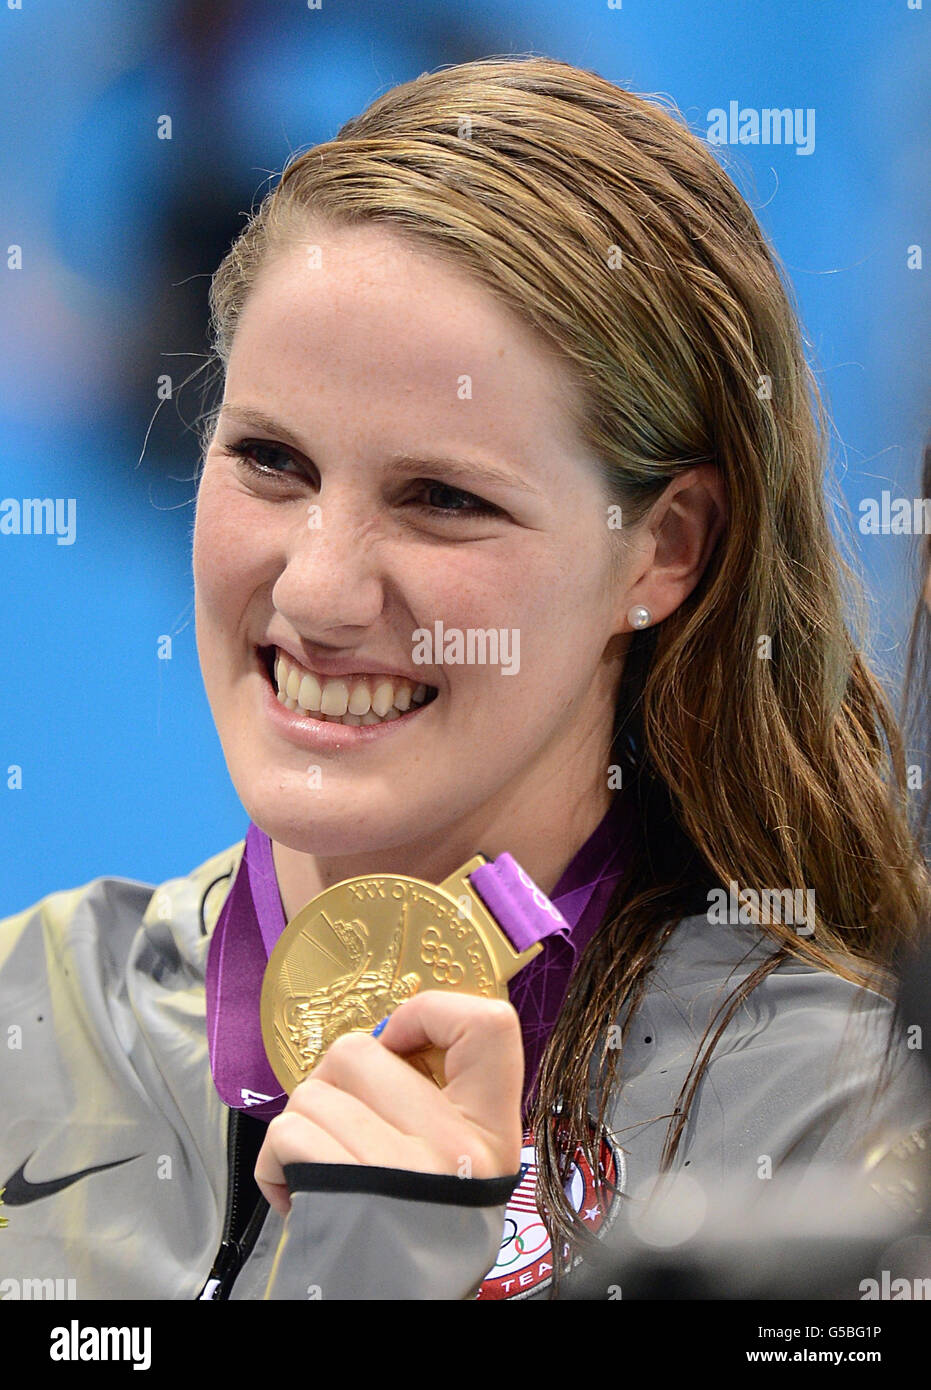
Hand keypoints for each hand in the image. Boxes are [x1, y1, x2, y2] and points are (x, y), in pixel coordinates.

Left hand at [254, 991, 523, 1216]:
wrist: (389, 1305)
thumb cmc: (415, 1230)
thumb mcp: (458, 1166)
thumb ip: (439, 1100)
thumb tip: (385, 1039)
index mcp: (491, 1131)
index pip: (489, 1024)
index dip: (429, 1012)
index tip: (401, 1042)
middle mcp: (454, 1148)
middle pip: (360, 1051)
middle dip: (333, 1084)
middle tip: (346, 1126)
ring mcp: (399, 1170)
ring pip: (313, 1091)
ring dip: (303, 1126)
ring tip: (326, 1169)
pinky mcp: (343, 1193)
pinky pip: (287, 1133)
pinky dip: (277, 1162)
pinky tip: (302, 1191)